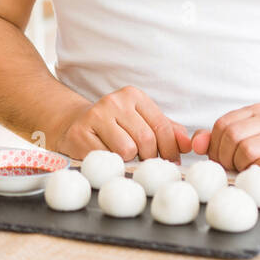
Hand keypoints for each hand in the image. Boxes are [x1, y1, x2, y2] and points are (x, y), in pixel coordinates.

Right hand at [55, 86, 191, 161]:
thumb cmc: (113, 127)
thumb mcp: (141, 122)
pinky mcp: (80, 133)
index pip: (162, 126)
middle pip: (146, 140)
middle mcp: (114, 101)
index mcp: (133, 95)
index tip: (170, 161)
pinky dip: (111, 164)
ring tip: (122, 156)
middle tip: (144, 163)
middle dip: (149, 157)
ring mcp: (95, 115)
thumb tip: (187, 144)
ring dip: (128, 160)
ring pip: (127, 150)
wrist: (72, 124)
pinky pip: (106, 158)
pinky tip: (106, 157)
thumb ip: (167, 131)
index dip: (170, 150)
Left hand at [188, 103, 259, 180]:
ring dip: (240, 166)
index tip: (221, 158)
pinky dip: (254, 173)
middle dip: (225, 157)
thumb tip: (197, 142)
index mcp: (259, 110)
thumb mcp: (240, 143)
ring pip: (244, 149)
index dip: (215, 146)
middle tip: (232, 167)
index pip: (222, 124)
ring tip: (247, 169)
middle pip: (231, 135)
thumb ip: (215, 139)